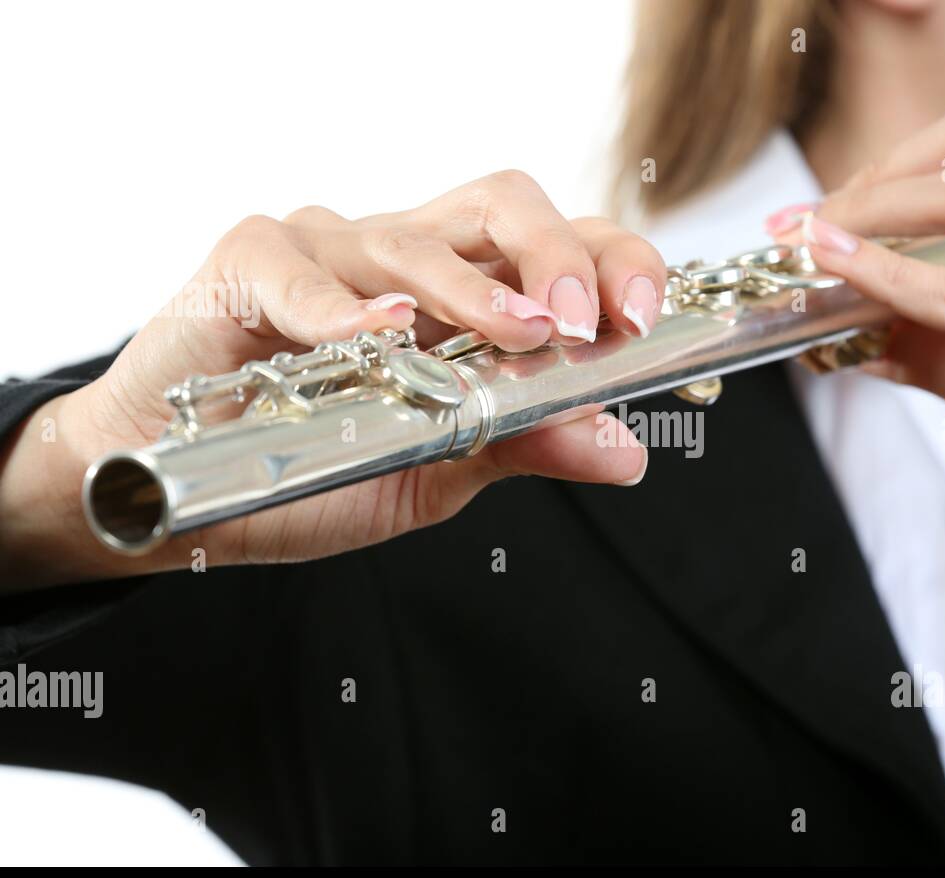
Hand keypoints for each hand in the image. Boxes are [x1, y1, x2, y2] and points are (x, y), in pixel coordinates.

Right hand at [0, 171, 662, 588]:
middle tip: (585, 319)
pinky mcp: (248, 264)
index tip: (646, 319)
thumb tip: (623, 453)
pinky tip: (377, 336)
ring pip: (411, 237)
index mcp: (465, 296)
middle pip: (502, 205)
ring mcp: (328, 252)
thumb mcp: (437, 469)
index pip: (558, 248)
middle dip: (557, 253)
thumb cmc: (313, 467)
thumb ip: (524, 445)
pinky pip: (298, 272)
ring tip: (517, 334)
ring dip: (471, 289)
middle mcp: (407, 259)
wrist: (184, 492)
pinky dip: (341, 307)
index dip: (612, 265)